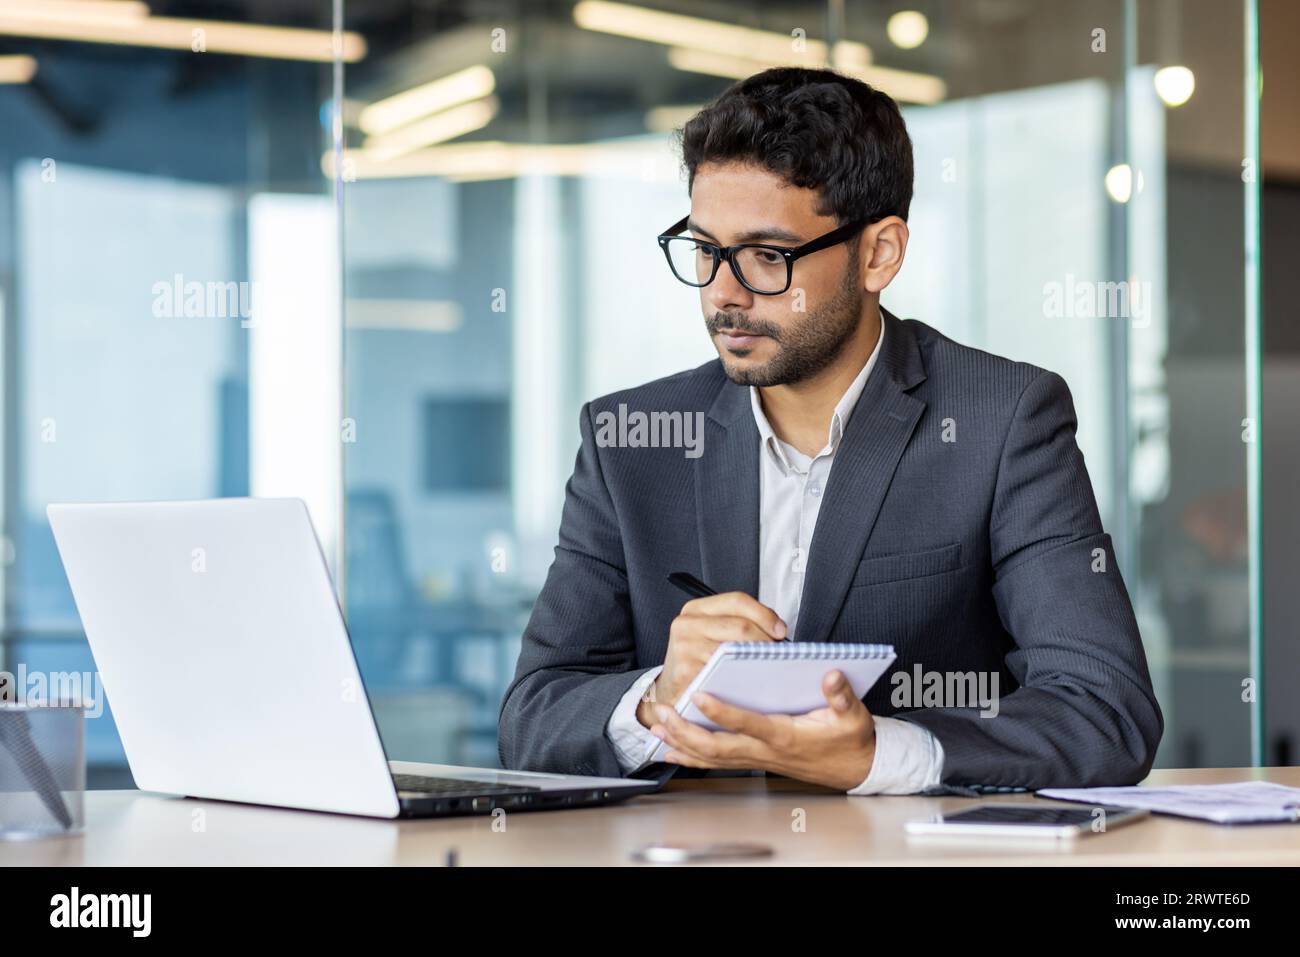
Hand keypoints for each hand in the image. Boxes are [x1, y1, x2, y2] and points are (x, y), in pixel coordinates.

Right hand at [637, 592, 785, 728]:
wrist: (671, 689)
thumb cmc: (699, 661)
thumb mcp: (711, 633)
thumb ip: (738, 624)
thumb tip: (778, 631)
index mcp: (696, 609)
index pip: (738, 601)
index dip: (765, 614)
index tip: (781, 630)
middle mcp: (687, 624)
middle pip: (740, 626)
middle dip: (766, 641)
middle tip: (779, 656)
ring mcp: (684, 648)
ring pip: (735, 651)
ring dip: (758, 662)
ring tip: (769, 669)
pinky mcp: (686, 673)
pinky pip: (725, 674)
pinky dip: (744, 680)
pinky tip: (753, 685)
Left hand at [650, 669, 876, 790]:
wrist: (854, 768)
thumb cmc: (849, 740)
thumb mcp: (853, 716)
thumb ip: (841, 695)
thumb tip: (832, 675)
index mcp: (786, 735)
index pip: (747, 724)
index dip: (722, 712)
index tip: (700, 695)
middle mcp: (765, 750)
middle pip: (718, 746)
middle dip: (686, 732)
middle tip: (665, 715)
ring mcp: (757, 758)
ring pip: (711, 757)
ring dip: (682, 744)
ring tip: (658, 729)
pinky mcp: (753, 760)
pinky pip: (716, 762)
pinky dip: (691, 757)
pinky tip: (671, 751)